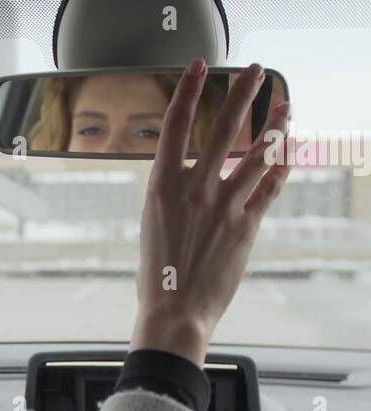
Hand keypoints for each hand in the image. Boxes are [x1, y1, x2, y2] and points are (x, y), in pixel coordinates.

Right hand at [131, 59, 291, 365]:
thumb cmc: (157, 274)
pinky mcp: (246, 224)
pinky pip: (270, 186)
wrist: (174, 311)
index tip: (198, 68)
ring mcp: (224, 204)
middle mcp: (194, 188)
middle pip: (223, 128)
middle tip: (256, 71)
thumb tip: (185, 177)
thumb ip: (171, 195)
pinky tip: (290, 151)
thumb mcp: (152, 224)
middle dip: (242, 93)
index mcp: (161, 186)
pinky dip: (282, 166)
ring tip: (286, 106)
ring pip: (257, 154)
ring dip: (275, 126)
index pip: (176, 125)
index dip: (189, 91)